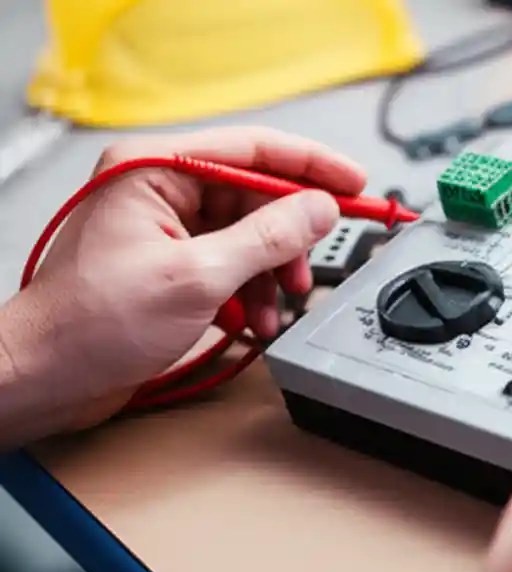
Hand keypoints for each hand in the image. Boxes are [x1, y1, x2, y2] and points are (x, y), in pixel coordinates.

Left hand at [0, 126, 364, 440]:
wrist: (47, 376)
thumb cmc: (91, 324)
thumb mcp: (198, 277)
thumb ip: (268, 238)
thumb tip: (320, 208)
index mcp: (153, 168)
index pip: (254, 148)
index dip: (312, 166)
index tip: (356, 184)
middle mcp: (159, 188)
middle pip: (256, 197)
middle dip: (288, 242)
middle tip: (307, 271)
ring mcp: (165, 226)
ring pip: (249, 236)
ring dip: (270, 276)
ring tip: (274, 310)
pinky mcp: (170, 261)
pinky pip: (231, 263)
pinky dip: (250, 292)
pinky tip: (252, 320)